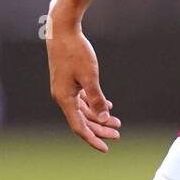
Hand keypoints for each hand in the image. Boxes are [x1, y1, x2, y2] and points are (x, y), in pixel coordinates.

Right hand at [47, 25, 121, 151]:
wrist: (62, 30)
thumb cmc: (76, 52)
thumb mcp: (90, 76)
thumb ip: (97, 99)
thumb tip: (104, 119)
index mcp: (65, 99)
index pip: (79, 127)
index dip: (92, 139)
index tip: (106, 148)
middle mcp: (62, 97)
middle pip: (82, 120)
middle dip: (100, 129)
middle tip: (118, 134)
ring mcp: (65, 89)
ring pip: (83, 110)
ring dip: (99, 117)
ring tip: (116, 122)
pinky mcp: (68, 81)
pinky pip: (82, 99)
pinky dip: (94, 105)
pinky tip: (108, 106)